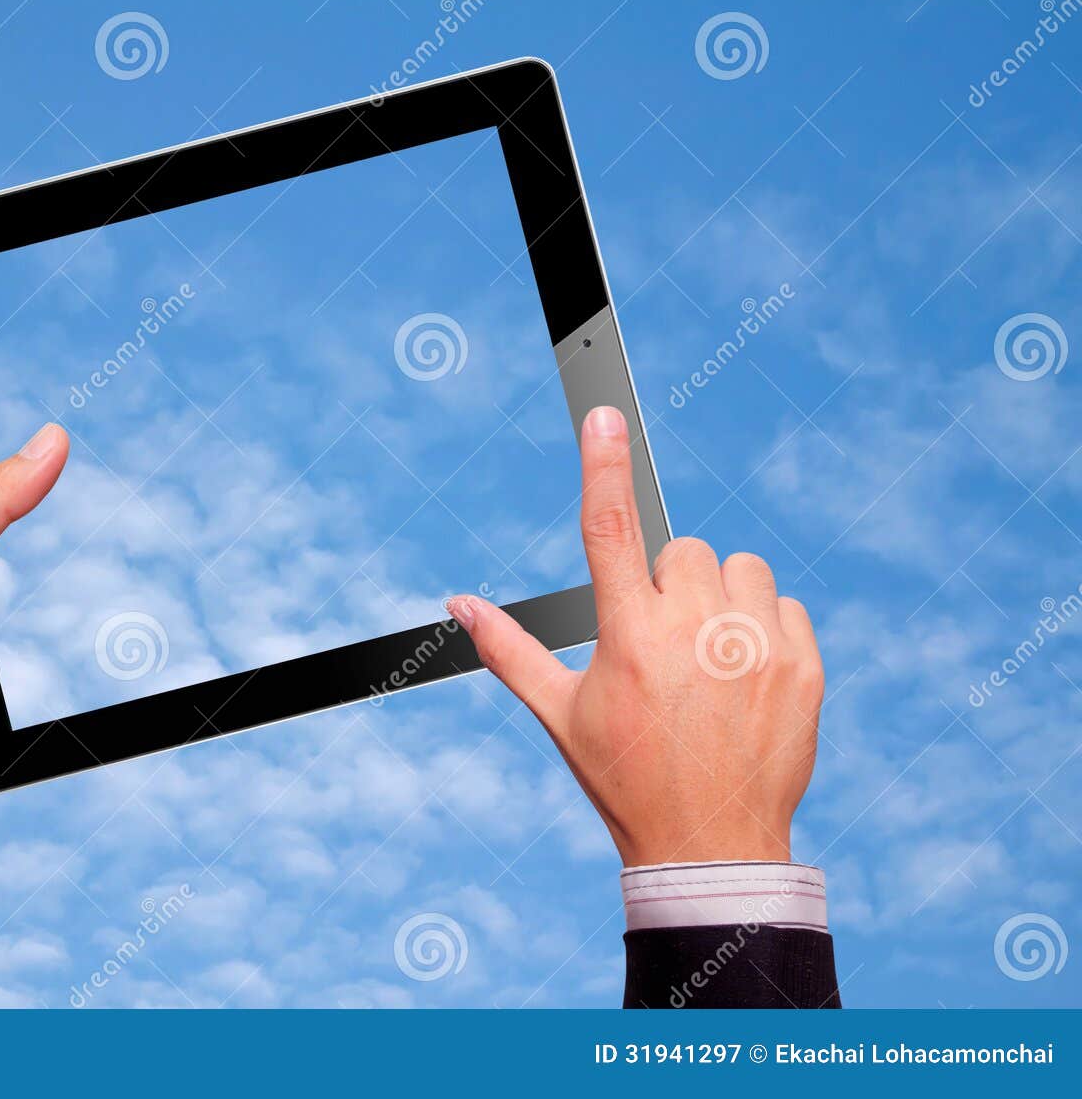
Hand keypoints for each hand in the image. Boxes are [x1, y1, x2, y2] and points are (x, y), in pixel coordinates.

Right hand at [445, 406, 822, 865]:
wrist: (711, 846)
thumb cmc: (624, 777)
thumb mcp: (559, 715)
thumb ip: (508, 650)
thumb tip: (458, 602)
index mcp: (628, 638)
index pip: (608, 529)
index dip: (603, 466)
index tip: (603, 415)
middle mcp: (694, 633)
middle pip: (680, 549)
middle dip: (665, 582)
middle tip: (660, 643)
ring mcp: (755, 647)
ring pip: (738, 567)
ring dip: (719, 597)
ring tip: (706, 656)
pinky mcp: (803, 664)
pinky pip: (784, 603)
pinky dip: (764, 626)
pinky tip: (744, 674)